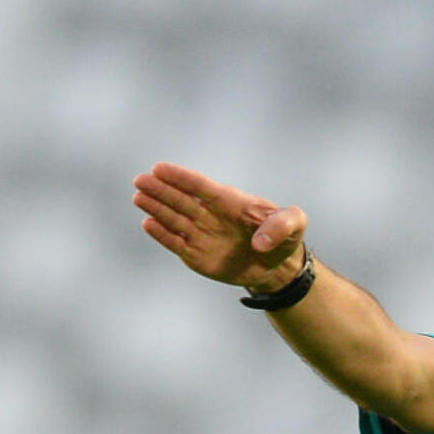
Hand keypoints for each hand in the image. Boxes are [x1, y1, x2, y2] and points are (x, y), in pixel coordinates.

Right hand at [133, 162, 306, 292]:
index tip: (160, 168)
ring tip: (139, 196)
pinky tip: (148, 224)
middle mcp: (211, 215)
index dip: (181, 177)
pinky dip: (162, 235)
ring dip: (156, 208)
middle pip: (181, 199)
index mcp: (230, 201)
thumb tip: (259, 242)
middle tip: (141, 180)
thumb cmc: (285, 238)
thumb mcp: (294, 225)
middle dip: (161, 189)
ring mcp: (202, 234)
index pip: (201, 186)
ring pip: (174, 218)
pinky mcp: (196, 255)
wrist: (277, 265)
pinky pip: (176, 242)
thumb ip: (282, 225)